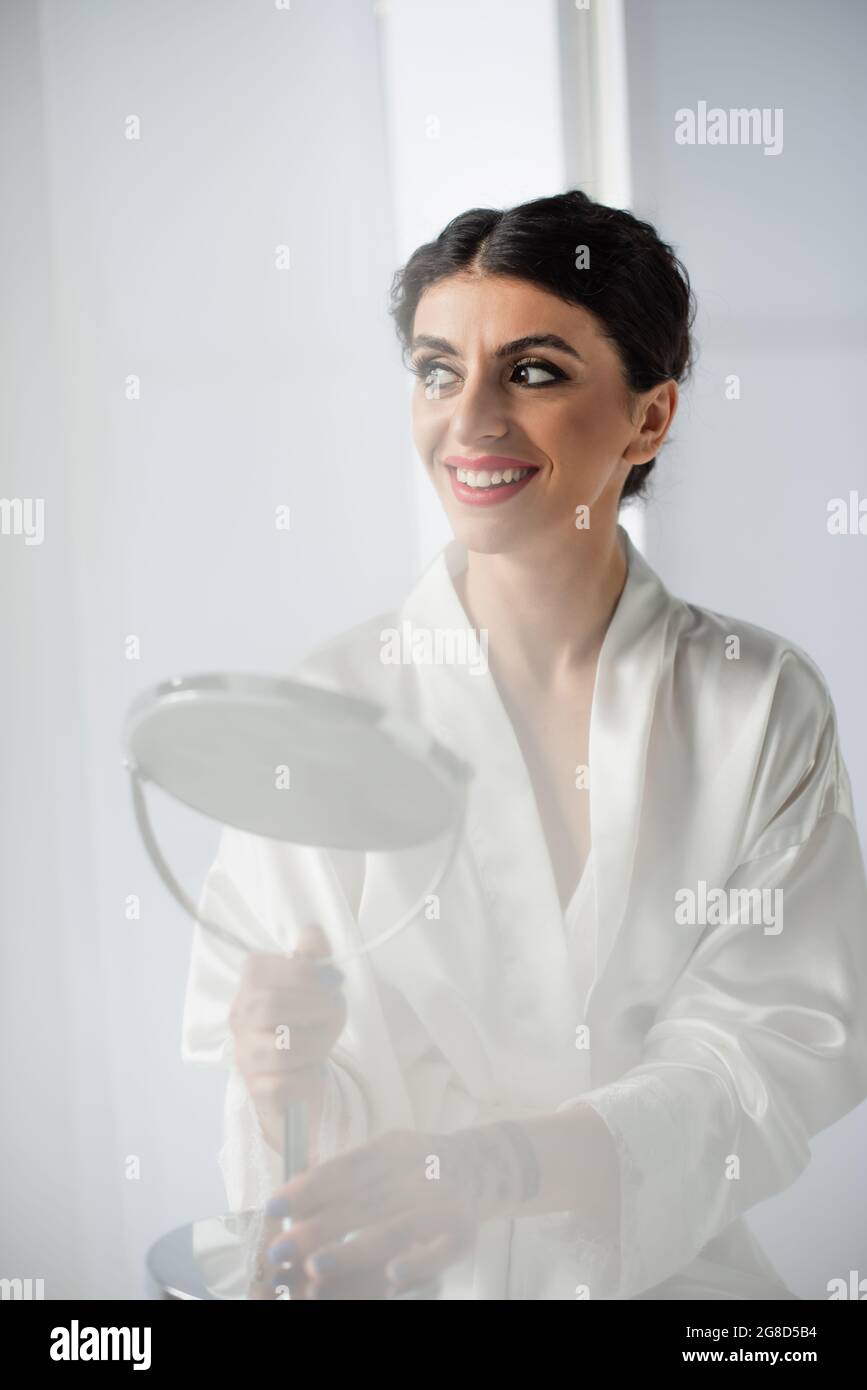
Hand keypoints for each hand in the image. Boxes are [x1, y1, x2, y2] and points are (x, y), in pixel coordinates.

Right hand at [229, 924, 344, 1152]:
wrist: (302, 1075)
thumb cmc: (307, 1021)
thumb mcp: (318, 985)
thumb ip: (314, 957)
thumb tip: (312, 932)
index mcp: (250, 984)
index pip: (259, 968)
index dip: (301, 974)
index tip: (326, 984)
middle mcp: (239, 1017)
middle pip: (270, 1006)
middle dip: (314, 1010)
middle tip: (331, 1015)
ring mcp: (244, 1055)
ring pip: (281, 1049)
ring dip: (316, 1046)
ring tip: (322, 1044)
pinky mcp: (256, 1090)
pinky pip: (284, 1085)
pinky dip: (309, 1079)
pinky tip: (313, 1072)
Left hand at [263, 1124, 534, 1298]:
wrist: (482, 1165)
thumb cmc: (415, 1167)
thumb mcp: (383, 1154)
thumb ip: (346, 1173)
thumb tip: (292, 1198)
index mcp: (392, 1149)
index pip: (344, 1168)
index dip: (307, 1188)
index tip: (273, 1207)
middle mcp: (418, 1171)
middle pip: (363, 1202)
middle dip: (317, 1228)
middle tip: (280, 1249)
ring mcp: (444, 1202)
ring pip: (396, 1228)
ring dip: (355, 1250)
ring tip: (316, 1268)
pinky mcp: (464, 1233)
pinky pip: (441, 1253)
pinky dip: (417, 1265)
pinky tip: (390, 1279)